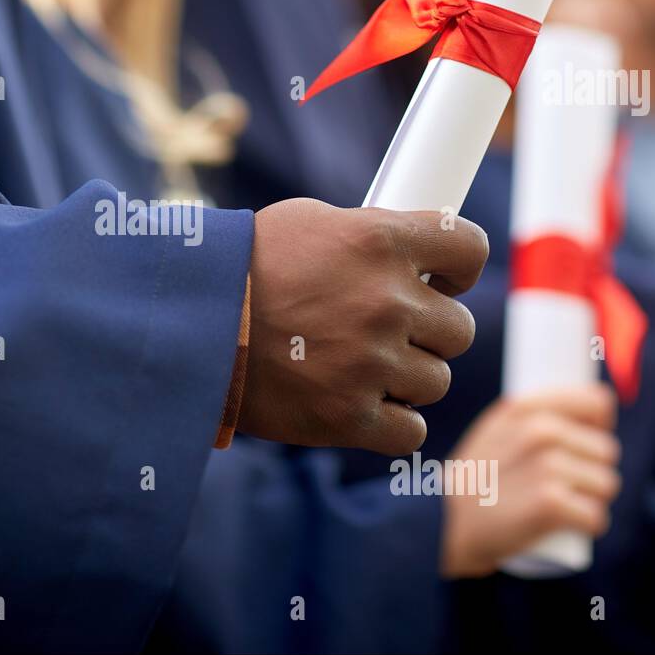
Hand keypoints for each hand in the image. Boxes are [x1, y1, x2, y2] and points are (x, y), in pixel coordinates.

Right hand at [237, 198, 486, 454]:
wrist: (186, 324)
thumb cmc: (242, 267)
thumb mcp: (310, 224)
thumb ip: (371, 235)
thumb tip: (416, 251)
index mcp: (380, 241)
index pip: (469, 248)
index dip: (458, 267)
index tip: (441, 278)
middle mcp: (386, 302)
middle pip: (458, 329)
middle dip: (426, 331)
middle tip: (383, 330)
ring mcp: (371, 363)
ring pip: (434, 382)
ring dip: (405, 378)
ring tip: (356, 367)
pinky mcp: (350, 418)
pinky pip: (409, 431)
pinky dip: (389, 423)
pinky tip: (358, 403)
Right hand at [441, 384, 619, 578]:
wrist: (443, 526)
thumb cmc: (474, 483)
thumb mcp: (492, 434)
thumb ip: (529, 418)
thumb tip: (592, 408)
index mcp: (525, 408)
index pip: (597, 403)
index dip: (598, 426)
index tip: (586, 443)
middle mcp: (539, 430)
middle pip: (606, 450)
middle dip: (593, 471)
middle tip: (562, 486)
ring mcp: (547, 466)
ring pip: (607, 485)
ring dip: (592, 500)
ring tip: (560, 505)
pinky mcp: (552, 503)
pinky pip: (597, 516)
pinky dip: (587, 526)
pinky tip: (566, 527)